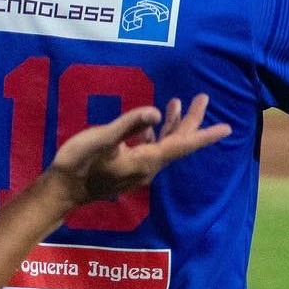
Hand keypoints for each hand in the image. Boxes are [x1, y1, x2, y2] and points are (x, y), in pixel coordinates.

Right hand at [49, 95, 231, 207]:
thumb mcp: (102, 140)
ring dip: (174, 123)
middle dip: (192, 120)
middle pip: (178, 142)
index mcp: (147, 160)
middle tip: (203, 97)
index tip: (227, 128)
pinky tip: (152, 121)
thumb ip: (129, 125)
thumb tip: (156, 112)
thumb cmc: (78, 164)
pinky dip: (157, 132)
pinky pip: (152, 147)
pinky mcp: (129, 167)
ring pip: (165, 144)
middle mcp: (149, 166)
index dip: (205, 135)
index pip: (183, 145)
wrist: (61, 191)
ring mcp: (139, 168)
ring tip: (178, 102)